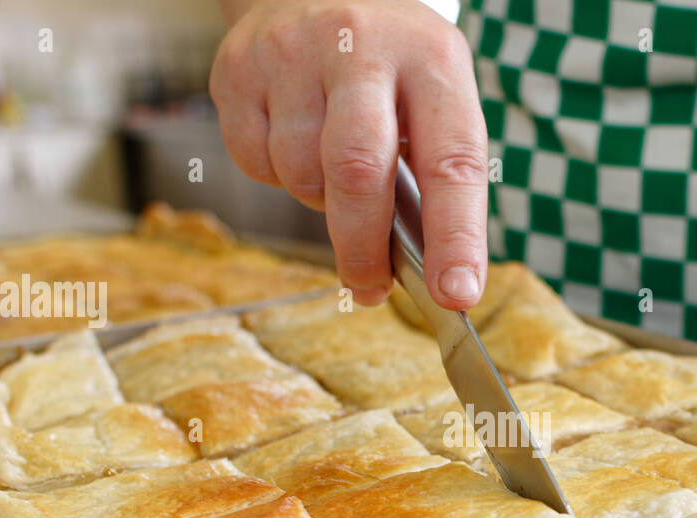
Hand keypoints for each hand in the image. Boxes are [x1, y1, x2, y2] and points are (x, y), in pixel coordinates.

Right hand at [212, 0, 488, 307]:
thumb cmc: (389, 71)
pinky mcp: (239, 67)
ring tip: (331, 168)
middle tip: (369, 287)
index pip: (452, 161)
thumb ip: (432, 178)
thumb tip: (428, 274)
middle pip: (358, 170)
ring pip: (300, 173)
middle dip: (363, 246)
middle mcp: (362, 45)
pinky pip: (255, 162)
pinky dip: (275, 176)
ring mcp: (293, 51)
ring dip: (318, 200)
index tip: (457, 292)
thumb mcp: (431, 100)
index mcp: (432, 60)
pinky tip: (292, 139)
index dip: (456, 235)